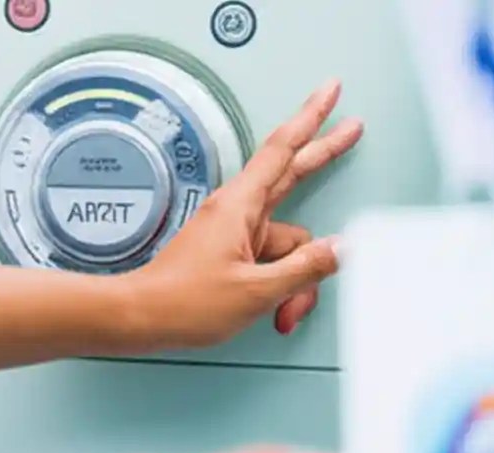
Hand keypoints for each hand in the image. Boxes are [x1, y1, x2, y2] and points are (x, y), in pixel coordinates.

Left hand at [125, 79, 363, 348]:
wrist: (140, 317)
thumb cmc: (184, 302)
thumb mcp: (256, 291)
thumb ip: (304, 269)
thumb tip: (339, 249)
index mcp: (241, 206)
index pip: (284, 150)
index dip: (312, 119)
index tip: (331, 93)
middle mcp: (239, 212)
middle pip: (292, 176)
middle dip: (324, 155)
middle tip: (353, 129)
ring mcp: (235, 232)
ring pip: (288, 241)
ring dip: (298, 278)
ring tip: (286, 313)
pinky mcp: (231, 253)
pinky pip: (271, 259)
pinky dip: (280, 285)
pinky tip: (278, 311)